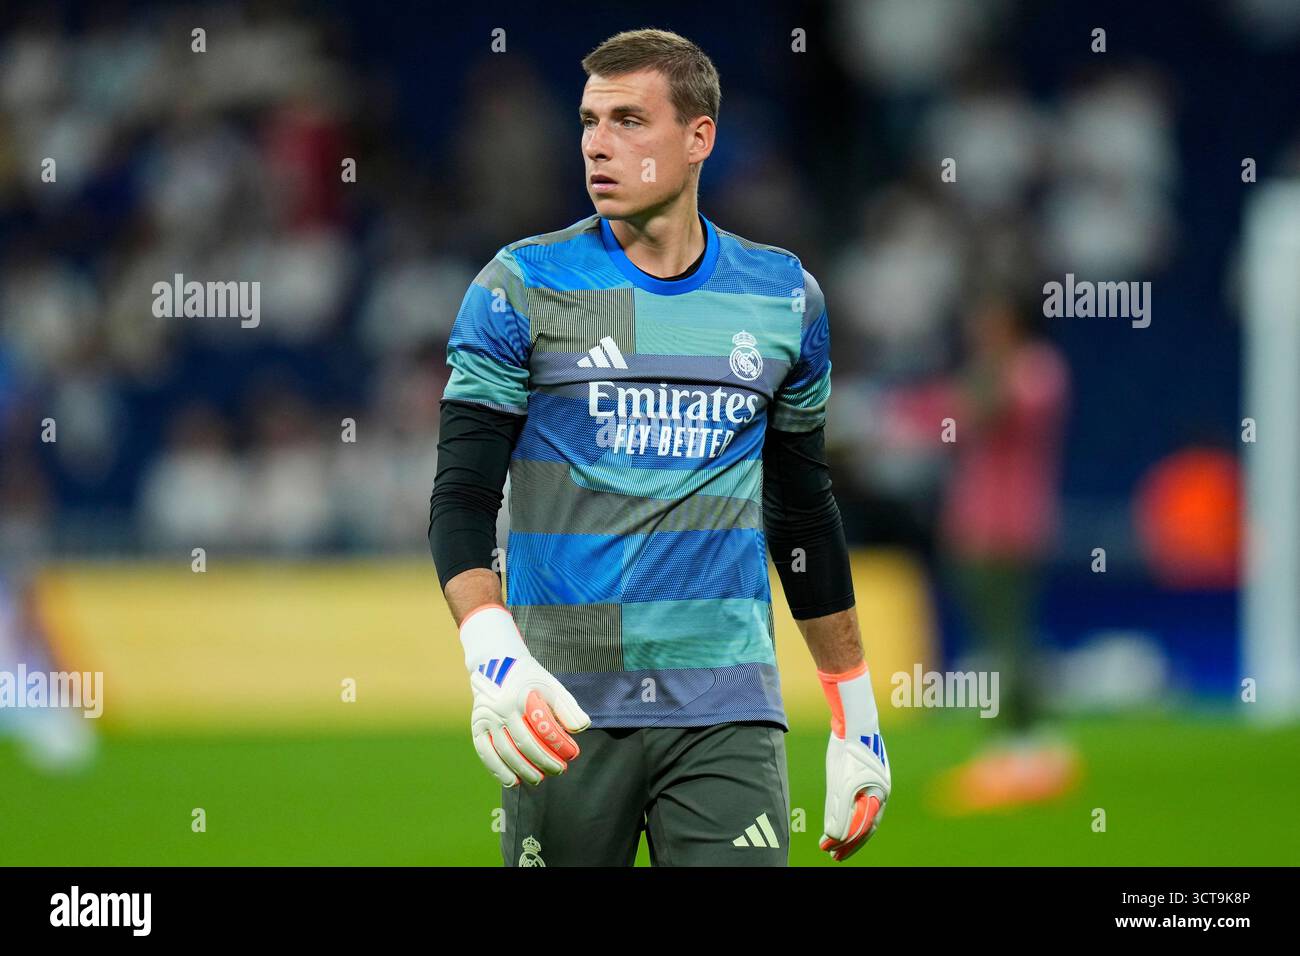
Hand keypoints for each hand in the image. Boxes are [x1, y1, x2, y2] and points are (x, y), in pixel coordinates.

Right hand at [459, 604, 590, 786]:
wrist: (495, 664)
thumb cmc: (529, 679)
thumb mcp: (550, 685)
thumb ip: (567, 706)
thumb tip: (581, 728)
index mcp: (523, 696)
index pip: (543, 726)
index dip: (559, 744)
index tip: (572, 755)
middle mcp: (502, 708)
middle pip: (524, 743)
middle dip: (544, 761)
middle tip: (559, 771)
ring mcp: (487, 718)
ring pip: (505, 751)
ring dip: (523, 770)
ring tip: (539, 779)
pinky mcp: (476, 726)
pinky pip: (485, 753)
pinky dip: (498, 769)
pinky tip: (512, 781)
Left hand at [817, 661, 891, 860]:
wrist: (853, 721)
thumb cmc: (849, 751)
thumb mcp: (841, 783)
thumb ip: (840, 811)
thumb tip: (834, 837)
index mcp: (877, 796)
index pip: (862, 827)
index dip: (846, 841)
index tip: (828, 849)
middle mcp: (877, 793)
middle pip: (865, 825)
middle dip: (849, 842)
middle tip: (833, 855)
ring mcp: (871, 784)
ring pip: (861, 814)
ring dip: (847, 830)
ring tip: (833, 843)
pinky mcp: (861, 776)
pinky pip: (856, 801)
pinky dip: (847, 813)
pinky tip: (837, 819)